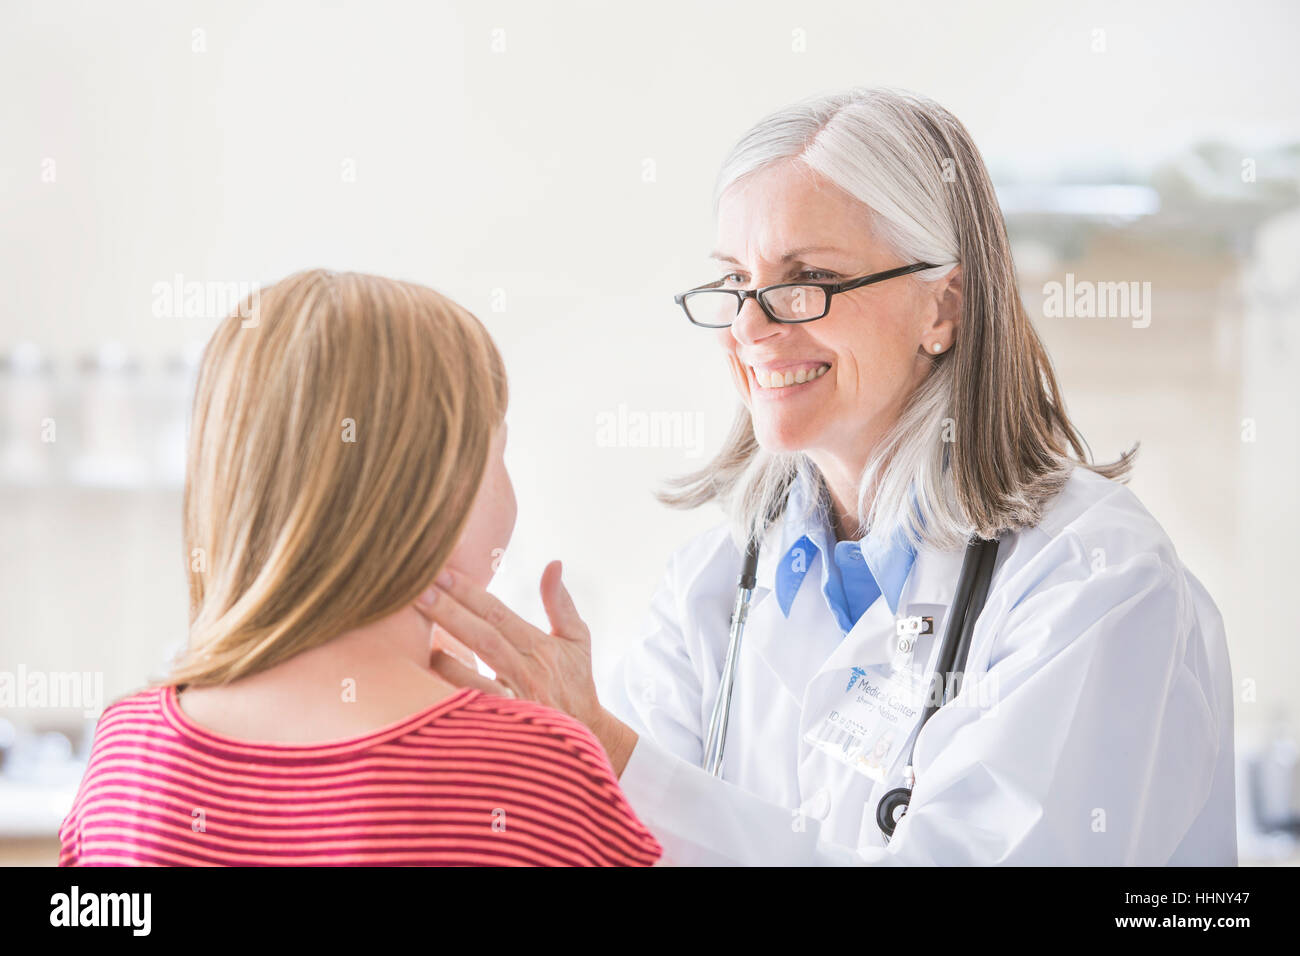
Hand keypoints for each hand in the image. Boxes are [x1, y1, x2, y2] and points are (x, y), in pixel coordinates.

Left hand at [413, 560, 602, 731]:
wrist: (586, 739)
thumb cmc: (575, 683)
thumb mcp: (576, 640)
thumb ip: (561, 602)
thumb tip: (553, 563)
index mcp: (539, 647)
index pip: (498, 613)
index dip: (468, 592)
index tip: (440, 572)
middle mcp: (527, 672)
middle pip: (482, 637)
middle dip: (448, 612)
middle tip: (416, 590)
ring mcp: (516, 703)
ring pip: (474, 678)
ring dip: (442, 657)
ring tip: (409, 637)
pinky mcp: (506, 730)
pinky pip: (473, 712)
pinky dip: (448, 695)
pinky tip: (420, 682)